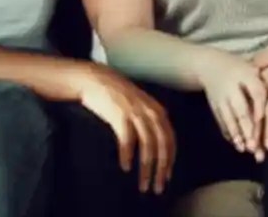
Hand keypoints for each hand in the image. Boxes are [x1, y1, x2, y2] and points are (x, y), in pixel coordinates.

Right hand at [71, 63, 175, 194]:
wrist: (97, 80)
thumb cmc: (118, 96)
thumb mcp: (141, 107)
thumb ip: (150, 123)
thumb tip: (156, 146)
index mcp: (159, 112)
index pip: (170, 140)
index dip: (170, 160)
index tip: (168, 177)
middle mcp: (152, 112)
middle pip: (162, 145)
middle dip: (161, 169)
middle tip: (157, 187)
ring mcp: (136, 113)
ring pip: (147, 145)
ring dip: (146, 168)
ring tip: (142, 183)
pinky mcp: (120, 115)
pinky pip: (127, 139)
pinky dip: (127, 154)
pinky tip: (126, 167)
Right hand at [195, 50, 267, 160]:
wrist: (211, 65)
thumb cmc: (242, 69)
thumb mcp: (256, 69)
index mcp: (246, 75)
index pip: (256, 92)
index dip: (260, 107)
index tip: (264, 121)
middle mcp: (232, 88)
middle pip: (241, 110)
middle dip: (248, 129)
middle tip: (255, 146)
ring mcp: (221, 99)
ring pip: (230, 119)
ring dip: (237, 135)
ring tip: (244, 149)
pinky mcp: (214, 106)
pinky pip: (221, 121)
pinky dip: (229, 133)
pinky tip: (236, 144)